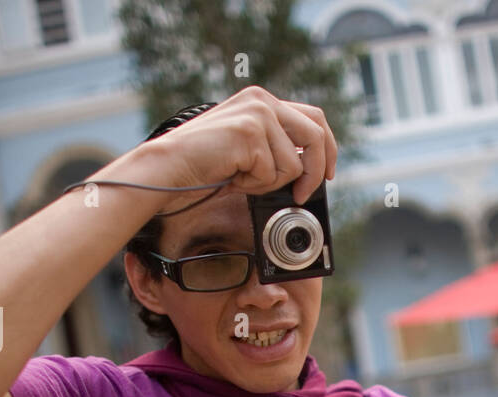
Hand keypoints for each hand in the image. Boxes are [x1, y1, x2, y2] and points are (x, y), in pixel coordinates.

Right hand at [148, 85, 337, 211]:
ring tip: (242, 177)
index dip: (328, 148)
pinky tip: (233, 176)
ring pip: (293, 163)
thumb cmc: (204, 165)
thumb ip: (276, 146)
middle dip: (315, 172)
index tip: (328, 174)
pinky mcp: (251, 132)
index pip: (314, 117)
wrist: (170, 167)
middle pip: (316, 136)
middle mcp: (263, 101)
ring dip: (270, 182)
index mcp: (263, 100)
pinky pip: (273, 173)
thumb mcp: (248, 149)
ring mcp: (258, 114)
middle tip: (302, 194)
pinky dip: (255, 185)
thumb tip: (310, 170)